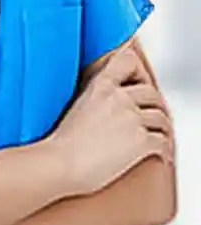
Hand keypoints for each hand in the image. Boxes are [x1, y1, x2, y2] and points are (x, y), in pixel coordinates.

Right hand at [48, 46, 173, 195]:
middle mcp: (119, 98)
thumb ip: (95, 97)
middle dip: (153, 104)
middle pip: (152, 92)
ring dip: (160, 128)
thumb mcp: (75, 107)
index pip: (128, 61)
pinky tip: (156, 153)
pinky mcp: (142, 141)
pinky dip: (162, 148)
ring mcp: (132, 119)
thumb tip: (106, 104)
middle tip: (150, 115)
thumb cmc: (60, 142)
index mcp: (100, 87)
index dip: (138, 71)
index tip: (138, 81)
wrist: (61, 164)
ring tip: (156, 136)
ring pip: (161, 117)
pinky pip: (163, 141)